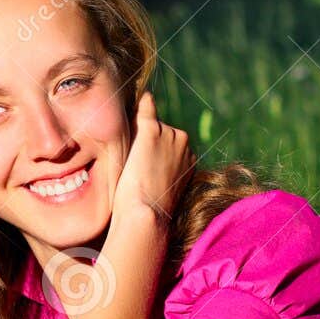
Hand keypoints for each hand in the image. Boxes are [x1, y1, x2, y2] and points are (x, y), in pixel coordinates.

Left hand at [111, 89, 194, 225]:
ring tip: (129, 161)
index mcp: (190, 158)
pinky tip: (136, 103)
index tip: (145, 169)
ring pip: (149, 125)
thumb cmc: (149, 212)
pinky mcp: (152, 131)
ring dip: (138, 136)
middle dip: (147, 143)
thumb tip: (150, 163)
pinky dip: (141, 106)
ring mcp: (169, 134)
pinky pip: (145, 110)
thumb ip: (162, 171)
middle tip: (136, 168)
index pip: (168, 144)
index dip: (153, 154)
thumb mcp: (163, 189)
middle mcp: (184, 142)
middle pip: (160, 131)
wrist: (146, 216)